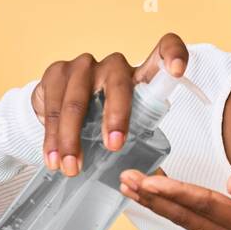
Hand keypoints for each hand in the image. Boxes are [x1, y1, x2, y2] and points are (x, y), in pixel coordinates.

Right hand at [31, 32, 188, 175]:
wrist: (61, 109)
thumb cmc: (104, 117)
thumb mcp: (128, 124)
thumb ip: (142, 140)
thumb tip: (156, 179)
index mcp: (140, 76)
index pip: (162, 51)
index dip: (172, 54)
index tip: (178, 70)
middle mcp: (113, 66)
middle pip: (118, 84)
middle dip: (116, 116)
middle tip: (114, 146)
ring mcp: (82, 67)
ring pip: (77, 101)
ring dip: (73, 138)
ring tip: (72, 168)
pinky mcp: (55, 74)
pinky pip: (53, 107)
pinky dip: (52, 138)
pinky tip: (52, 158)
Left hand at [118, 166, 230, 229]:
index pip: (207, 205)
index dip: (176, 192)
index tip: (149, 180)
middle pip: (188, 217)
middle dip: (155, 199)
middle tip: (126, 180)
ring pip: (186, 222)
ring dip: (157, 204)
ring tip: (130, 187)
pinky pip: (192, 222)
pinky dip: (169, 208)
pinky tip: (153, 196)